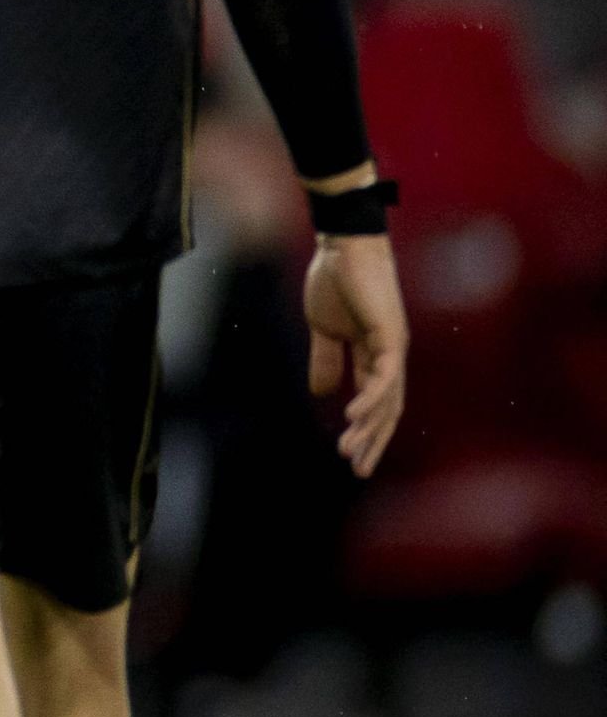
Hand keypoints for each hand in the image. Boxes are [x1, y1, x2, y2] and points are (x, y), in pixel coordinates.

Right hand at [303, 231, 406, 477]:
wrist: (343, 247)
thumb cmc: (334, 280)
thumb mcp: (323, 329)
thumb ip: (326, 360)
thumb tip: (322, 394)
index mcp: (375, 354)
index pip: (375, 402)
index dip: (365, 430)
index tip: (350, 458)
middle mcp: (391, 356)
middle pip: (387, 409)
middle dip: (372, 441)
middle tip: (356, 470)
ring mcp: (394, 347)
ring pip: (387, 400)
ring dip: (368, 428)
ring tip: (349, 451)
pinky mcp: (390, 337)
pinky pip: (382, 378)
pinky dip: (369, 399)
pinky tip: (351, 416)